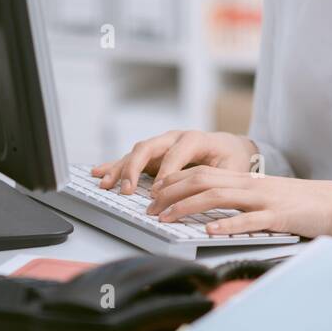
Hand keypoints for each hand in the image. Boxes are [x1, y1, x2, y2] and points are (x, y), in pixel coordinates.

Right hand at [91, 130, 257, 195]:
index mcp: (196, 138)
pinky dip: (115, 165)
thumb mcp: (232, 169)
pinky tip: (98, 171)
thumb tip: (196, 193)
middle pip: (149, 147)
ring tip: (105, 184)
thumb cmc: (233, 159)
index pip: (176, 152)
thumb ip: (216, 178)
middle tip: (128, 190)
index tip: (158, 192)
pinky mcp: (154, 154)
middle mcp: (175, 137)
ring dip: (120, 168)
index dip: (166, 171)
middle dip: (135, 168)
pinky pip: (132, 158)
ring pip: (136, 152)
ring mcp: (162, 144)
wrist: (232, 147)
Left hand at [146, 165, 331, 238]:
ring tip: (167, 218)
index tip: (153, 193)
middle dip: (171, 192)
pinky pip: (249, 220)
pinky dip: (227, 226)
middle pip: (203, 180)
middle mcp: (251, 185)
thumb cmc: (304, 203)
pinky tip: (209, 232)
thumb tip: (212, 209)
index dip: (174, 181)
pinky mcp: (280, 216)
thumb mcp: (267, 196)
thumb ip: (241, 199)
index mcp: (247, 180)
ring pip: (219, 196)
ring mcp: (265, 200)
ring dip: (188, 207)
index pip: (202, 173)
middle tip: (149, 206)